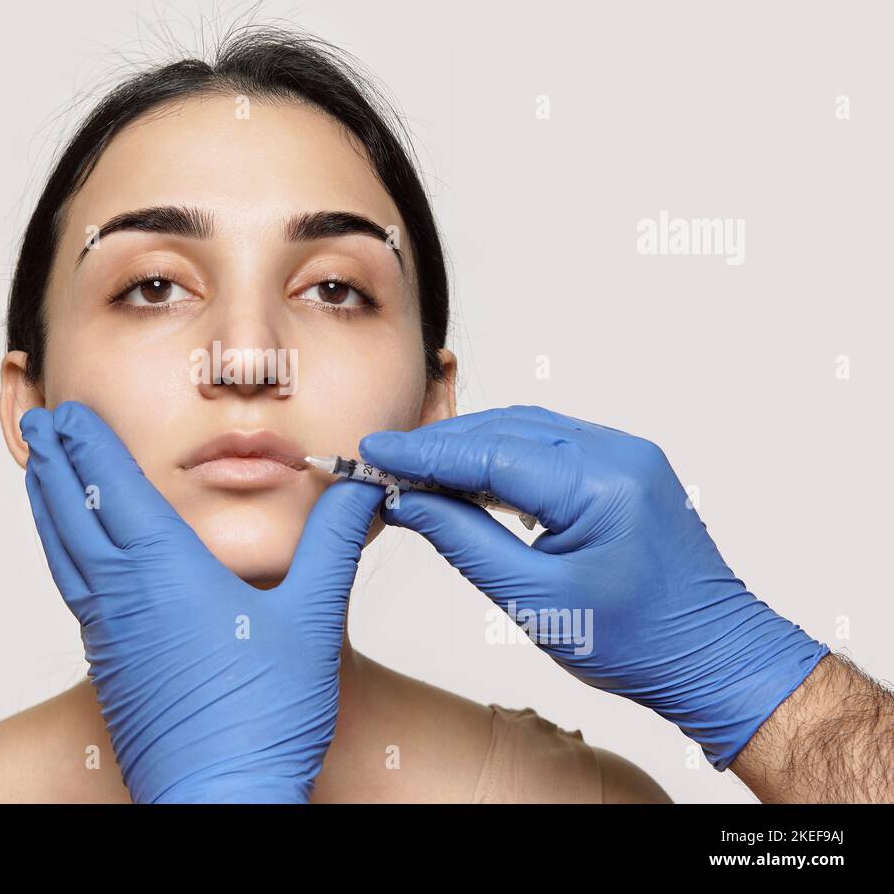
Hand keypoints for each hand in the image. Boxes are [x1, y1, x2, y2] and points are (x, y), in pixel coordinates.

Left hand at [21, 401, 383, 801]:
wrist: (220, 797)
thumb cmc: (265, 715)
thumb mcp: (314, 616)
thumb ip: (334, 543)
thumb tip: (359, 484)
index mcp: (167, 570)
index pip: (114, 487)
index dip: (87, 443)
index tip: (66, 411)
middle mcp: (125, 595)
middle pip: (73, 512)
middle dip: (54, 461)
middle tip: (38, 424)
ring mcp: (108, 632)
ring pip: (63, 552)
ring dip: (47, 504)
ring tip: (37, 473)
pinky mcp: (107, 664)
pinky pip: (73, 590)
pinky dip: (61, 551)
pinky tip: (71, 552)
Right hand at [358, 404, 828, 769]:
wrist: (714, 657)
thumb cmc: (636, 644)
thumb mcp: (533, 600)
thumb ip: (464, 540)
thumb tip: (406, 501)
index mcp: (602, 485)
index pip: (491, 452)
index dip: (424, 452)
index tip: (373, 450)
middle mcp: (619, 454)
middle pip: (506, 430)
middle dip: (439, 445)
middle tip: (383, 462)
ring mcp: (626, 455)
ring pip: (526, 430)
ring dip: (469, 446)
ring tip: (415, 470)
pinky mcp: (625, 466)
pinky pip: (551, 443)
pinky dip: (502, 454)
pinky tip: (468, 474)